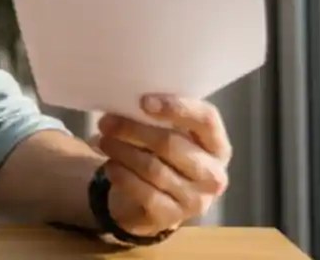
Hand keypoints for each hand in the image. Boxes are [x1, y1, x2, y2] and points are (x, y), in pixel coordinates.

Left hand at [94, 95, 231, 237]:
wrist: (155, 204)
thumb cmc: (163, 158)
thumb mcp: (169, 136)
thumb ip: (159, 119)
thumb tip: (124, 101)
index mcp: (217, 145)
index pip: (206, 119)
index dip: (176, 107)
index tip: (143, 101)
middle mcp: (213, 174)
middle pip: (171, 144)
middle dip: (132, 130)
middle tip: (106, 122)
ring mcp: (196, 199)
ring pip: (153, 168)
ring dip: (121, 151)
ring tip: (102, 141)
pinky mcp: (172, 217)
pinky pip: (143, 192)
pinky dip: (121, 175)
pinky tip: (110, 165)